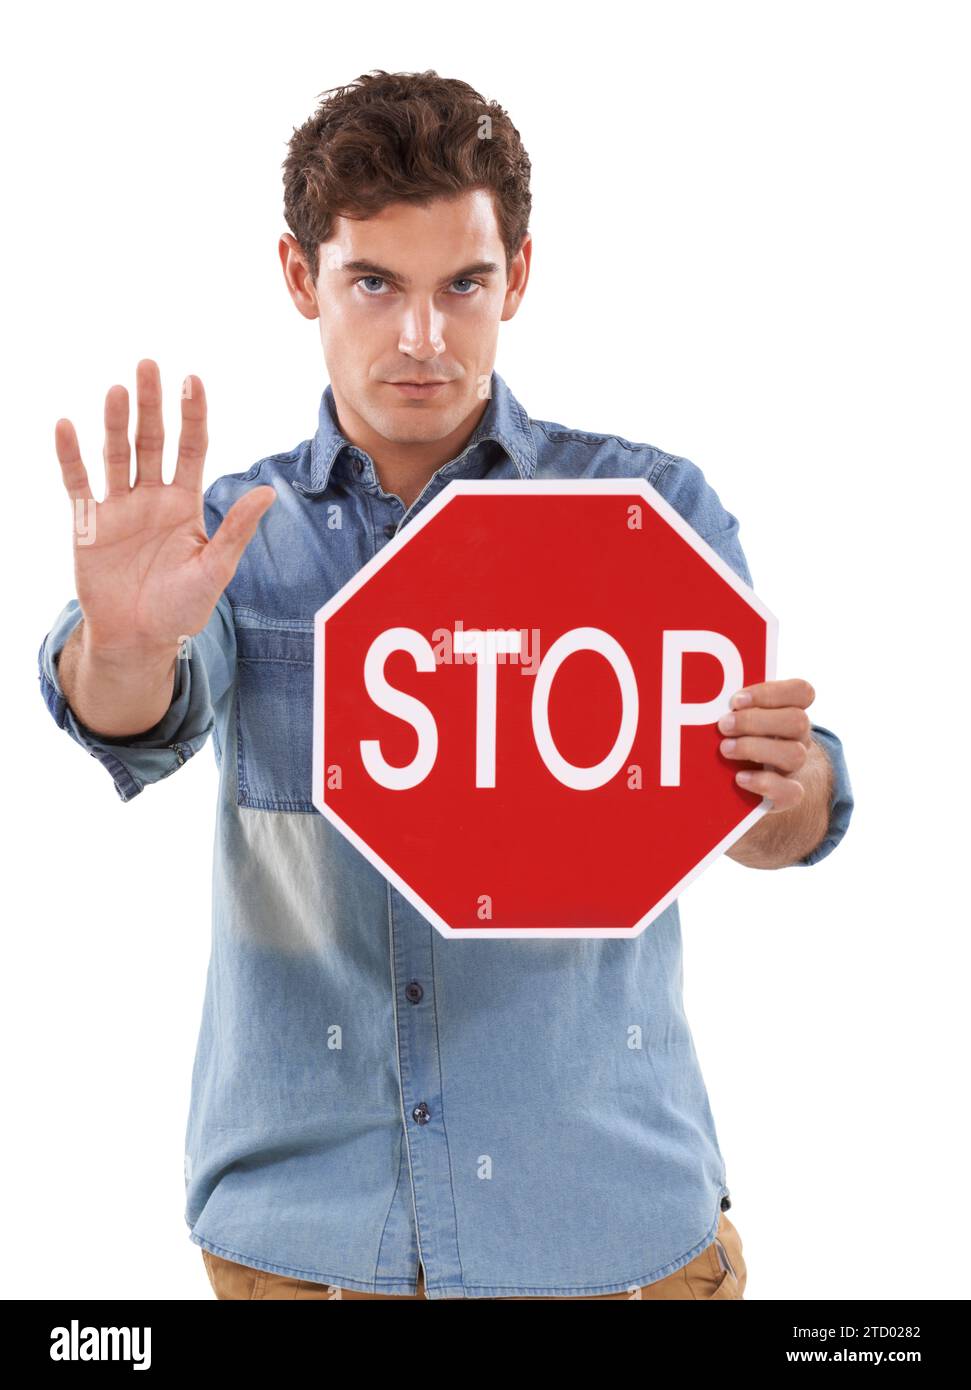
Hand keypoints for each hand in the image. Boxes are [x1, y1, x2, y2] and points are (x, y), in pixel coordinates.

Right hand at [54, 359, 276, 654]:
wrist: (139, 640)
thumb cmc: (182, 608)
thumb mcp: (215, 569)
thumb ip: (236, 530)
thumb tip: (268, 493)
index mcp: (185, 503)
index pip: (191, 448)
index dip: (192, 415)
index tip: (194, 379)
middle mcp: (151, 497)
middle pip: (152, 441)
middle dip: (152, 404)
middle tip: (149, 365)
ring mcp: (119, 508)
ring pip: (117, 455)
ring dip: (115, 422)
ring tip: (117, 389)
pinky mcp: (88, 524)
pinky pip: (78, 483)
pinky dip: (70, 456)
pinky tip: (66, 426)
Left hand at [717, 678, 815, 811]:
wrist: (752, 781)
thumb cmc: (738, 739)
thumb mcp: (738, 719)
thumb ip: (733, 708)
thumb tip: (700, 693)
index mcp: (790, 711)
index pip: (801, 692)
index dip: (771, 693)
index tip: (736, 700)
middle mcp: (798, 737)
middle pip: (798, 721)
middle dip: (755, 721)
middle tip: (723, 725)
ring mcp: (796, 767)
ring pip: (795, 754)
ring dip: (756, 748)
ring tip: (725, 749)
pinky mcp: (788, 795)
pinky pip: (792, 792)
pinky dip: (764, 783)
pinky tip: (739, 778)